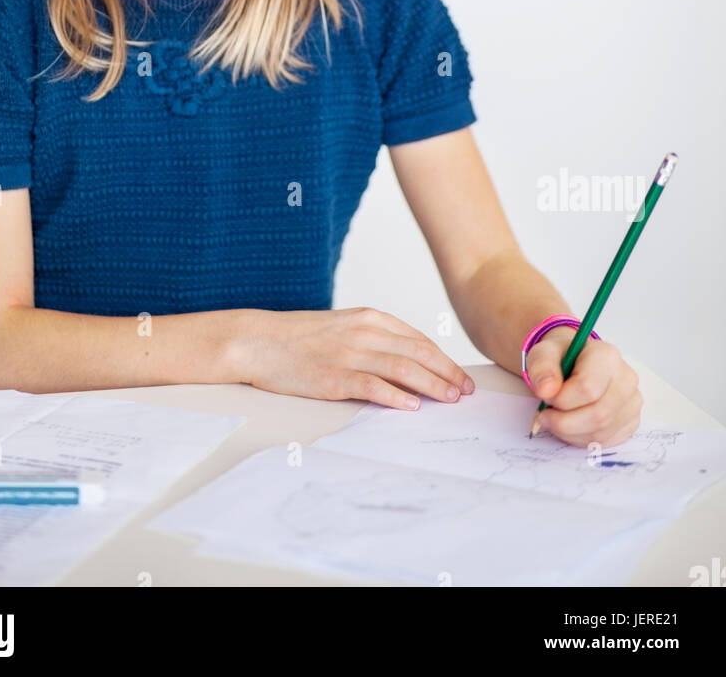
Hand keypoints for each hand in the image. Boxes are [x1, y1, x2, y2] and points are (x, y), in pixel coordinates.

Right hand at [233, 306, 474, 409]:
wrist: (259, 341)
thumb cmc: (300, 337)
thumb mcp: (343, 328)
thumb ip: (374, 339)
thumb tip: (406, 360)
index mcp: (369, 318)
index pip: (418, 340)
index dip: (443, 359)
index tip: (460, 376)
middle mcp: (365, 333)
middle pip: (418, 354)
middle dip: (447, 373)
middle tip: (466, 391)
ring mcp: (350, 354)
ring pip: (403, 369)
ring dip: (432, 386)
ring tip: (450, 399)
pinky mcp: (334, 376)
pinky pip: (373, 387)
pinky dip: (396, 397)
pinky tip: (411, 406)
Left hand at [526, 326, 642, 446]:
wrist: (575, 365)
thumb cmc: (561, 358)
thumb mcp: (543, 353)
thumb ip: (541, 367)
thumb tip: (547, 390)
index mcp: (607, 356)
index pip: (588, 387)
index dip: (561, 399)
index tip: (546, 397)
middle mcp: (626, 379)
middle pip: (599, 414)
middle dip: (565, 422)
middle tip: (545, 415)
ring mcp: (631, 402)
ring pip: (602, 431)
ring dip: (571, 433)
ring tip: (555, 419)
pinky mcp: (631, 421)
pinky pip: (606, 441)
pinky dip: (581, 439)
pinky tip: (570, 425)